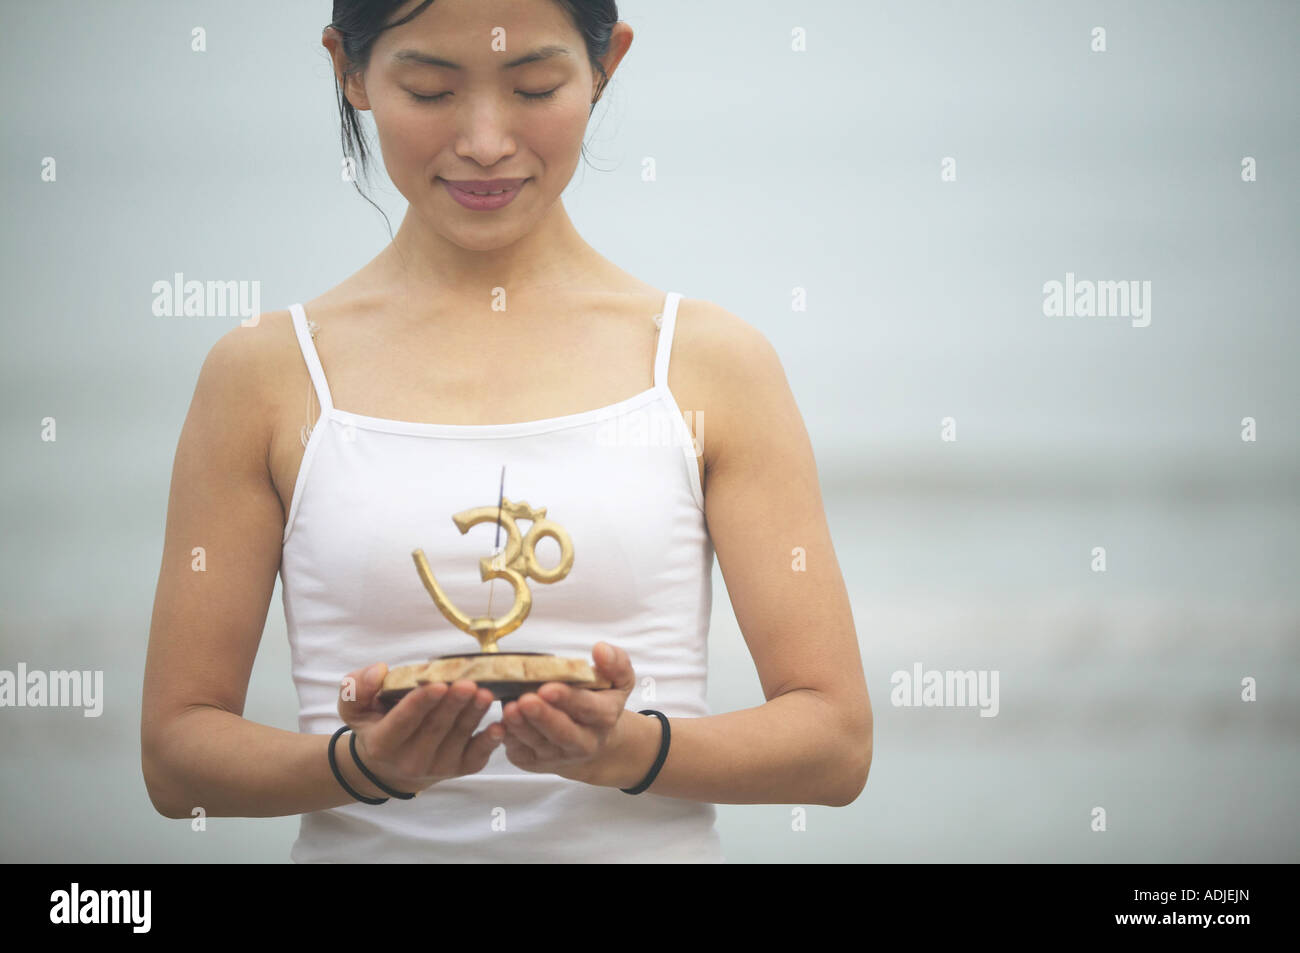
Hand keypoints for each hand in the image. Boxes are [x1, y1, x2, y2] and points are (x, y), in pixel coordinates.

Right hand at [337, 662, 501, 795]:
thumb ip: (356, 688)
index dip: (420, 704)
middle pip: (435, 728)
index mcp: (383, 744)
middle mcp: (410, 760)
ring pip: (459, 737)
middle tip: (468, 683)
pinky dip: (490, 741)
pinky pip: (477, 755)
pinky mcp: (460, 768)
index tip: (437, 684)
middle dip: (453, 704)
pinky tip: (499, 726)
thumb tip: (379, 671)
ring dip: (474, 715)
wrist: (390, 766)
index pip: (403, 722)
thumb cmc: (375, 725)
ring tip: (485, 693)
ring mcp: (438, 767)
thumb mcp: (354, 708)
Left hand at [499, 642, 636, 782]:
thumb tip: (600, 649)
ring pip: (538, 743)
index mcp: (604, 718)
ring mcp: (558, 755)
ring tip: (509, 709)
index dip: (568, 699)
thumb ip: (616, 663)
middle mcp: (583, 742)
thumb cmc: (600, 701)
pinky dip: (508, 739)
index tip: (548, 687)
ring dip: (522, 727)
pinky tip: (498, 724)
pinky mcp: (535, 762)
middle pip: (563, 733)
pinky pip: (520, 752)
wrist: (592, 740)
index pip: (589, 709)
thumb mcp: (618, 681)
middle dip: (544, 717)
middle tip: (526, 700)